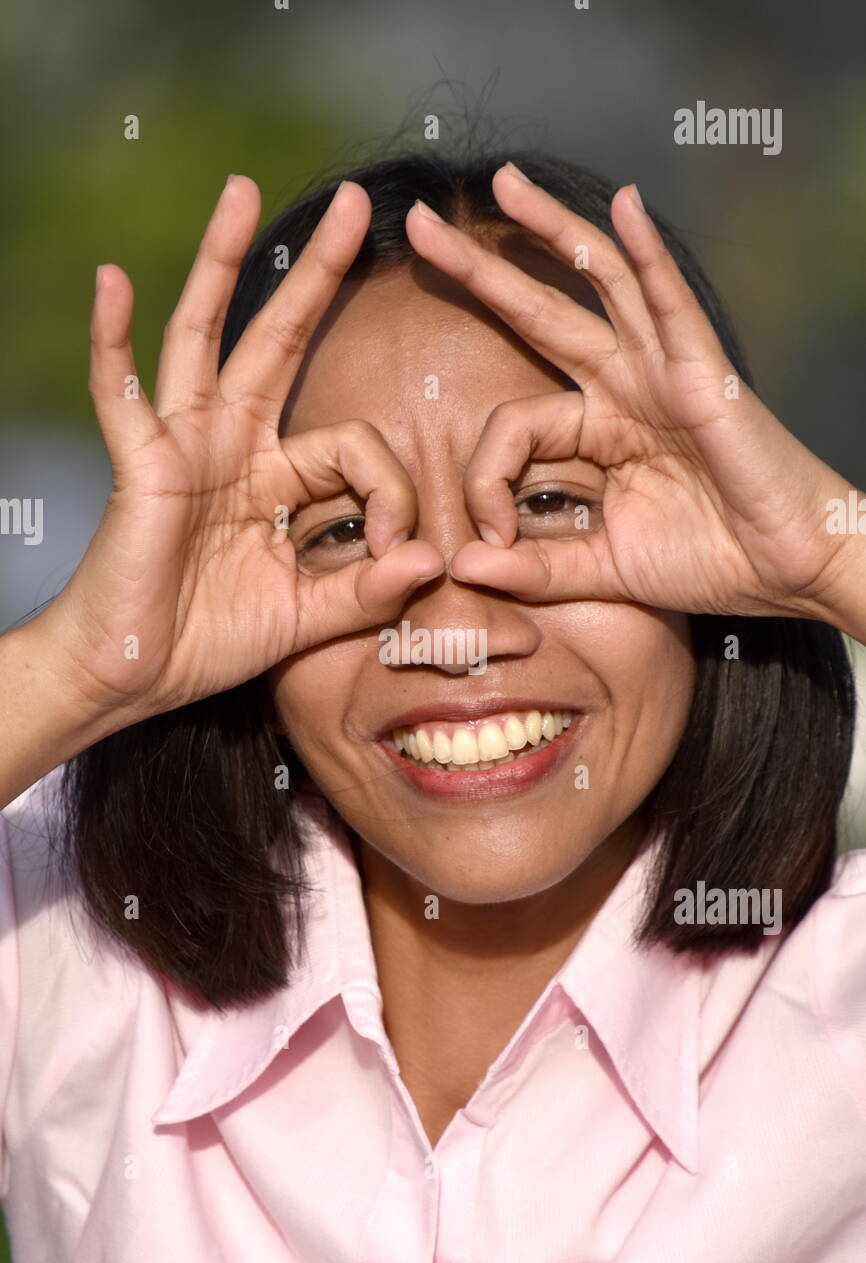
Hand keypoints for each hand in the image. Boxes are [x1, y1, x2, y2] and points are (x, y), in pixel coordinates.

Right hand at [44, 176, 442, 723]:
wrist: (133, 675)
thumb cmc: (210, 642)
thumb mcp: (307, 618)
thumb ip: (368, 591)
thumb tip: (432, 561)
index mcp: (278, 480)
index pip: (354, 448)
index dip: (391, 494)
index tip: (400, 553)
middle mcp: (233, 447)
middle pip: (278, 341)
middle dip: (315, 275)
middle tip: (350, 203)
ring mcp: (184, 446)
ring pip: (204, 336)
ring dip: (220, 263)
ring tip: (240, 191)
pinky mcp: (141, 465)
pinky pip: (121, 394)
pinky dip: (112, 340)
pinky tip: (111, 280)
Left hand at [405, 163, 856, 622]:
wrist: (787, 571)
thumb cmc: (709, 563)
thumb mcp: (603, 570)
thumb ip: (536, 571)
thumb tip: (463, 569)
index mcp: (596, 430)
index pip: (513, 424)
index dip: (486, 479)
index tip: (489, 540)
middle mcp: (623, 386)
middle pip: (540, 311)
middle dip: (480, 268)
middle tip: (420, 226)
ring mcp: (662, 371)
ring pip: (598, 282)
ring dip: (550, 228)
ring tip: (502, 183)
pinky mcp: (703, 373)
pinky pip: (671, 304)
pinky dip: (649, 255)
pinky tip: (625, 203)